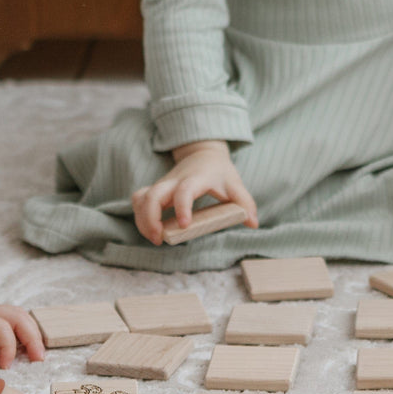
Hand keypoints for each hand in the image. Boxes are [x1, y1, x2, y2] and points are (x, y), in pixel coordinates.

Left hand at [0, 300, 45, 368]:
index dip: (6, 345)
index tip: (5, 367)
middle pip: (15, 314)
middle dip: (30, 336)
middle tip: (37, 360)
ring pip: (19, 314)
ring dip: (33, 333)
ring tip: (39, 356)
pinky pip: (14, 320)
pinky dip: (26, 333)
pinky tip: (30, 350)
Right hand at [131, 139, 257, 244]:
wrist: (203, 154)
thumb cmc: (220, 172)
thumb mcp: (236, 184)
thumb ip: (246, 203)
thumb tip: (253, 223)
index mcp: (195, 179)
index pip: (184, 191)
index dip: (182, 207)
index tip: (183, 225)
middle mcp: (174, 181)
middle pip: (152, 195)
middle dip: (150, 218)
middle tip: (160, 239)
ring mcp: (162, 185)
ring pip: (141, 197)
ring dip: (142, 219)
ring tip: (154, 238)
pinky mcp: (155, 190)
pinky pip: (139, 199)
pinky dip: (139, 215)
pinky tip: (151, 230)